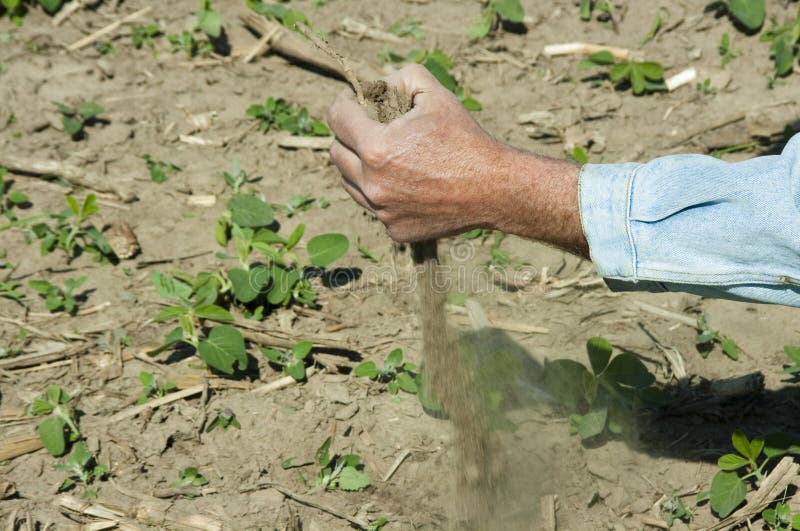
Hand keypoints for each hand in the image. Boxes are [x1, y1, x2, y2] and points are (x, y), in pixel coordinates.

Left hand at [327, 64, 508, 241]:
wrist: (495, 189)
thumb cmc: (466, 139)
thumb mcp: (436, 94)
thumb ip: (402, 78)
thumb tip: (377, 85)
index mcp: (377, 148)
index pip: (337, 118)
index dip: (344, 103)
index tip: (354, 101)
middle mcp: (373, 184)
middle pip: (336, 153)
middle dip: (347, 135)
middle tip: (367, 126)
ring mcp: (382, 212)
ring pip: (350, 183)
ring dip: (359, 165)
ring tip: (385, 154)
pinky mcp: (395, 231)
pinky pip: (374, 207)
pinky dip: (382, 193)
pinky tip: (405, 182)